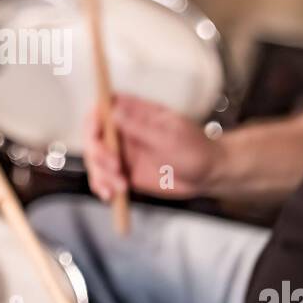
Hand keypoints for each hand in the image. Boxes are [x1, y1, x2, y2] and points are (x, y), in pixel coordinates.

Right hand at [84, 94, 221, 201]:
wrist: (208, 175)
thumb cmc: (196, 149)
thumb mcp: (169, 138)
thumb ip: (140, 127)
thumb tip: (112, 111)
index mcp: (137, 114)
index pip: (104, 107)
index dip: (94, 118)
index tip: (96, 133)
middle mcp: (126, 131)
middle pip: (94, 136)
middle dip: (98, 152)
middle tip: (115, 167)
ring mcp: (124, 152)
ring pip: (96, 160)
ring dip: (100, 174)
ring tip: (121, 187)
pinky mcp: (125, 173)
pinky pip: (104, 179)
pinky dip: (102, 187)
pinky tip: (110, 195)